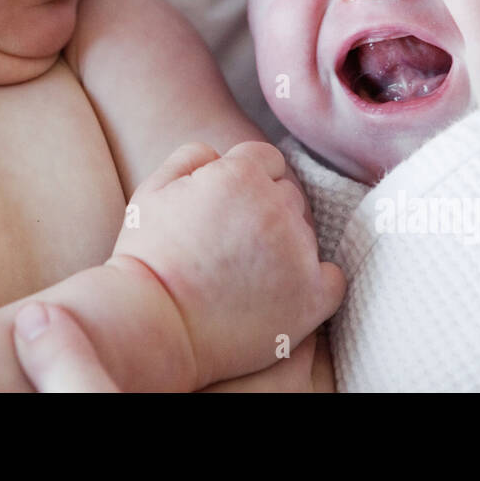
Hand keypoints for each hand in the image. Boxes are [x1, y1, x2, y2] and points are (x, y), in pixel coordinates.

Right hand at [109, 141, 345, 385]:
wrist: (155, 326)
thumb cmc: (147, 260)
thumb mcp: (153, 191)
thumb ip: (191, 157)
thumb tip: (219, 153)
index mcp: (241, 175)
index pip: (267, 159)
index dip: (245, 181)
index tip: (226, 208)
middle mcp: (277, 208)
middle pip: (287, 196)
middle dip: (264, 212)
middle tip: (230, 245)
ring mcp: (299, 253)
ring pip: (304, 235)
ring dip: (284, 246)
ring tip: (244, 276)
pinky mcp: (312, 297)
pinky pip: (332, 278)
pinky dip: (315, 282)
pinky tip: (284, 291)